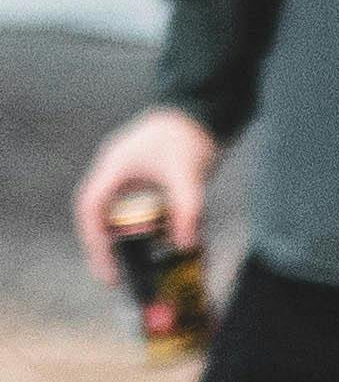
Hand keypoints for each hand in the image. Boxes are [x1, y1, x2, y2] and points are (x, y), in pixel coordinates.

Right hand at [72, 105, 216, 264]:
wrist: (204, 106)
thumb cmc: (190, 134)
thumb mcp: (188, 176)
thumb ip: (187, 211)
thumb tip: (186, 248)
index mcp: (114, 168)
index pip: (90, 210)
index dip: (94, 242)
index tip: (108, 269)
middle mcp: (114, 170)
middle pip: (97, 214)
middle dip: (104, 246)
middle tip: (116, 275)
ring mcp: (128, 171)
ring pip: (114, 211)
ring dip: (120, 237)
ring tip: (130, 266)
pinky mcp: (145, 174)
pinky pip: (134, 204)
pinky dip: (140, 225)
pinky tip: (155, 243)